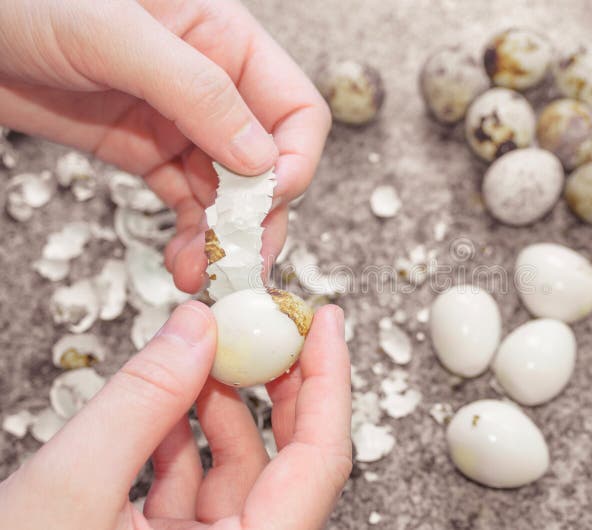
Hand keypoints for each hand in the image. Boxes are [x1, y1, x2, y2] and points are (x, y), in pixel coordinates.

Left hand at [0, 0, 330, 292]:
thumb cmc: (31, 1)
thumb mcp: (116, 34)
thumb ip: (196, 91)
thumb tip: (261, 159)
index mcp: (226, 41)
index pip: (295, 110)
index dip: (294, 160)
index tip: (267, 200)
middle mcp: (214, 86)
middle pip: (268, 162)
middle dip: (260, 215)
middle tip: (240, 261)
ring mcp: (180, 123)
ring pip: (229, 192)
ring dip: (224, 238)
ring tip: (204, 274)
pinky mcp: (146, 152)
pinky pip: (187, 201)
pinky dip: (192, 236)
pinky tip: (184, 261)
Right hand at [0, 302, 351, 529]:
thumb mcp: (69, 491)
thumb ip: (142, 402)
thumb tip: (198, 328)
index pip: (319, 464)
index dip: (329, 384)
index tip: (326, 322)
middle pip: (291, 464)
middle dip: (280, 388)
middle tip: (271, 327)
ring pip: (239, 473)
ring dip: (218, 407)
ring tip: (195, 355)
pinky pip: (196, 490)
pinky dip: (180, 439)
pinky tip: (160, 402)